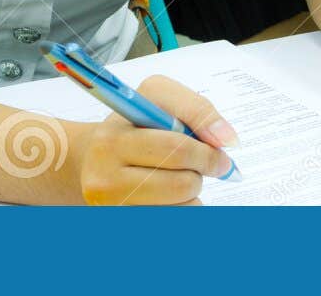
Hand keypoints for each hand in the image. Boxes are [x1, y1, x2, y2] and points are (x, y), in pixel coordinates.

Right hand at [73, 75, 238, 204]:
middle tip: (208, 162)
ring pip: (182, 207)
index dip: (208, 152)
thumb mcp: (158, 98)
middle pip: (182, 184)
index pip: (176, 149)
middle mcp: (103, 179)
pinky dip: (183, 207)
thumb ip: (196, 109)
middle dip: (203, 170)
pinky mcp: (121, 223)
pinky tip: (170, 195)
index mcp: (112, 140)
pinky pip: (173, 220)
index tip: (225, 149)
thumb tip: (226, 139)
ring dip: (193, 190)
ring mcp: (110, 209)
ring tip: (178, 174)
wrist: (93, 158)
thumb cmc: (134, 125)